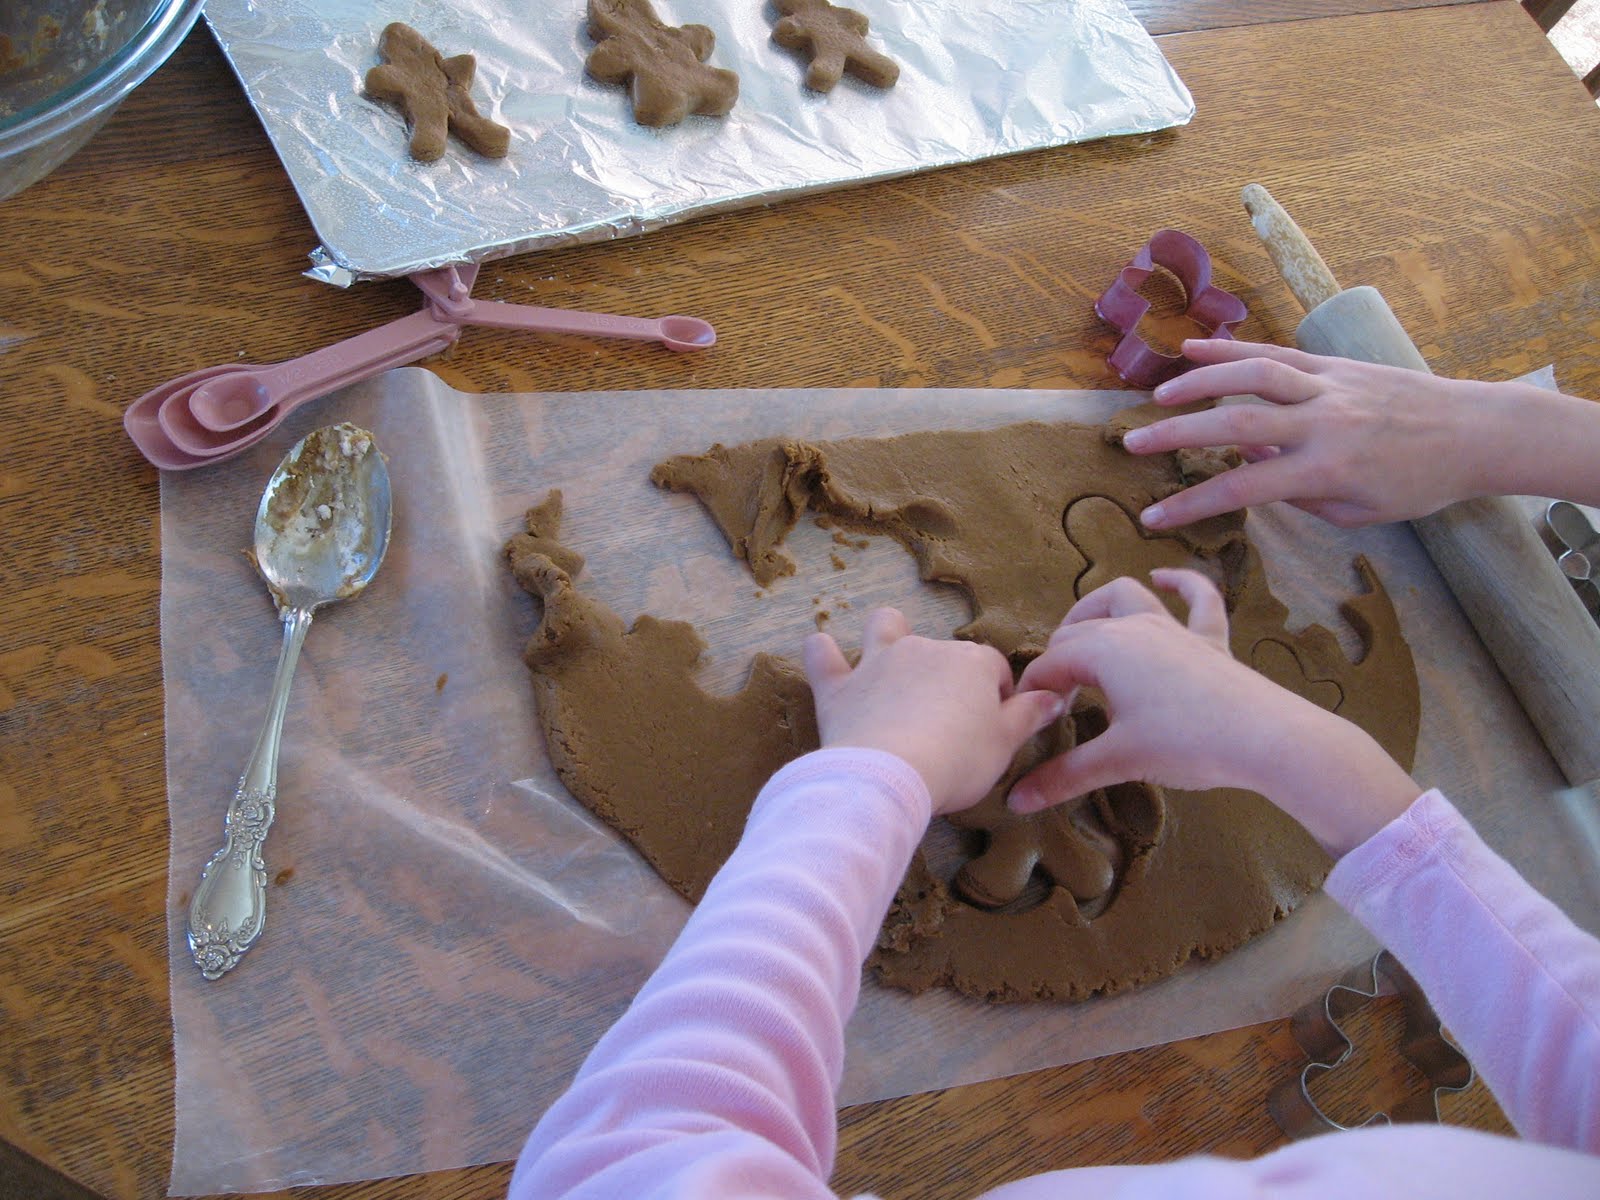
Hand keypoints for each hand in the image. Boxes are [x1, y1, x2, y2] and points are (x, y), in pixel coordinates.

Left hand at [803, 609, 1063, 815]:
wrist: (891, 774)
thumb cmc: (958, 760)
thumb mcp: (1006, 743)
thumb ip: (1030, 715)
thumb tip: (1054, 696)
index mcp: (972, 662)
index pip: (994, 669)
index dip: (997, 696)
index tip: (995, 725)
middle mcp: (926, 649)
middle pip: (943, 653)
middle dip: (947, 675)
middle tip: (949, 718)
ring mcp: (878, 663)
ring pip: (885, 628)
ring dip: (888, 634)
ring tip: (890, 655)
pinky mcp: (839, 687)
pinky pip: (823, 657)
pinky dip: (822, 653)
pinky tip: (822, 650)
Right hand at [1011, 570, 1421, 856]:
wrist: (1264, 738)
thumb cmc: (1185, 743)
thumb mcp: (1118, 760)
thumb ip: (1064, 776)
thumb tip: (1015, 800)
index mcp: (1103, 649)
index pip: (1049, 667)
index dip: (1031, 695)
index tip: (1023, 724)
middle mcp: (1133, 627)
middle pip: (1076, 634)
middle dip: (1056, 662)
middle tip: (1052, 704)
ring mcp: (1173, 628)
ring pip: (1125, 598)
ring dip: (1096, 608)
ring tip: (1080, 631)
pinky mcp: (1210, 639)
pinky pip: (1198, 599)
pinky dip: (1182, 583)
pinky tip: (1165, 576)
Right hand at [1122, 339, 1518, 529]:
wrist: (1476, 431)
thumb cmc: (1420, 483)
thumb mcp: (1360, 511)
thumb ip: (1301, 495)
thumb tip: (1251, 464)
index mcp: (1327, 469)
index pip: (1243, 487)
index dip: (1192, 505)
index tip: (1152, 519)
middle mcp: (1322, 422)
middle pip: (1234, 423)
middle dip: (1177, 434)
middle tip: (1131, 444)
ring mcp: (1327, 386)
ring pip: (1251, 376)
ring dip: (1198, 382)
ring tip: (1157, 395)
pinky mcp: (1334, 364)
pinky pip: (1276, 354)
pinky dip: (1231, 350)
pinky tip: (1193, 349)